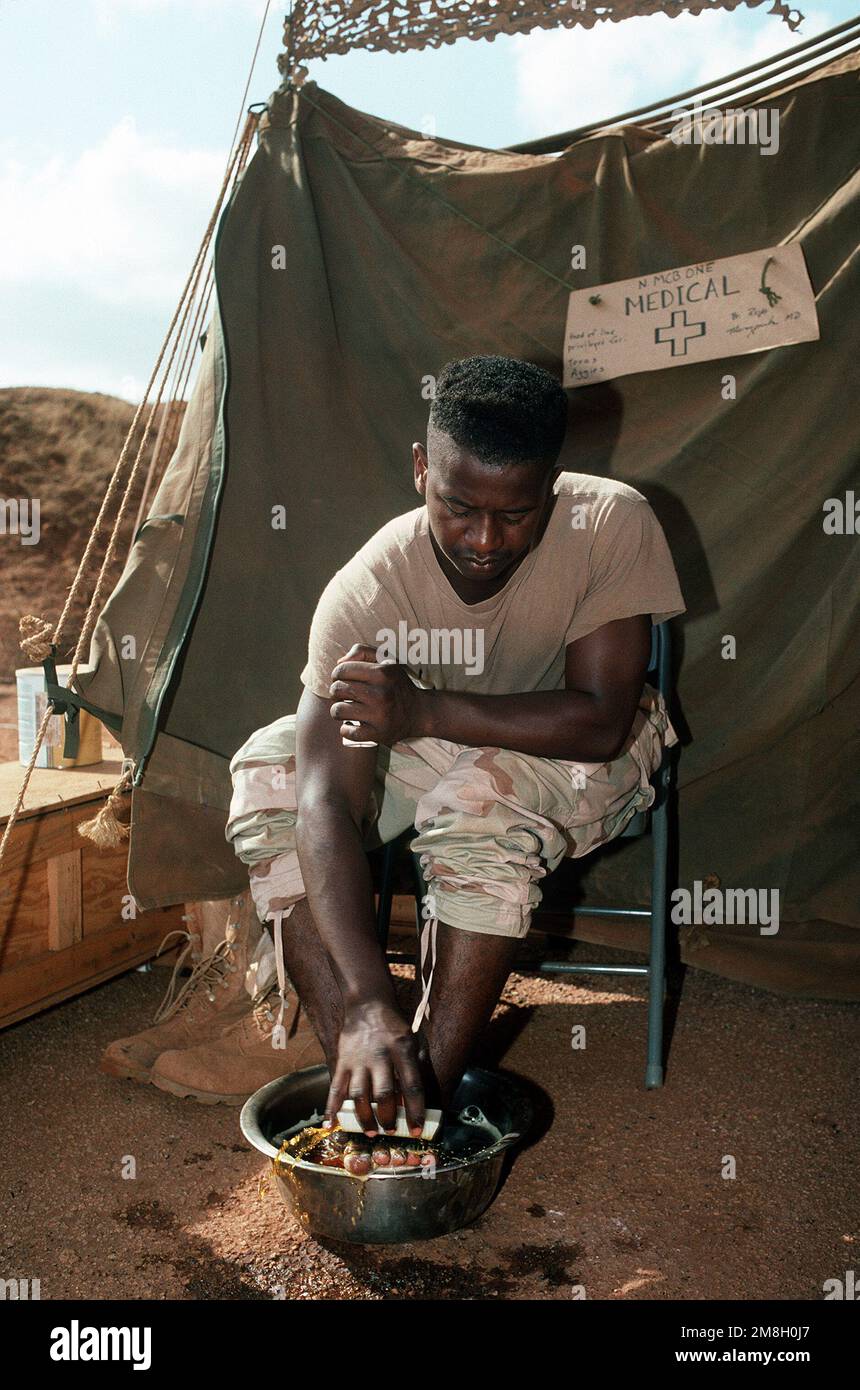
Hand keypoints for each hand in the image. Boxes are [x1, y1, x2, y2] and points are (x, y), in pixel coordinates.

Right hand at [324, 997, 425, 1137]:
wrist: (367, 1004)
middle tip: (390, 1131)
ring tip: (371, 1132)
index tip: (417, 1129)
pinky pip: (336, 1087)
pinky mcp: (342, 1061)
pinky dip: (331, 1108)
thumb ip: (414, 1068)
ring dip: (365, 1117)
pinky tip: (331, 1124)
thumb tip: (414, 1102)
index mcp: (402, 1051)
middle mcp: (380, 1056)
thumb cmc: (393, 1027)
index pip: (412, 1086)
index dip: (415, 1111)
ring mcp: (358, 1059)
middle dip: (388, 1118)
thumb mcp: (411, 1041)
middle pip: (384, 1094)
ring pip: (360, 1095)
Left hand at [329, 643, 418, 746]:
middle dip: (336, 692)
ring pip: (338, 710)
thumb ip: (362, 652)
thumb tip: (339, 662)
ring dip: (338, 710)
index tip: (344, 679)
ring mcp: (379, 715)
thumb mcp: (386, 660)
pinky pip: (347, 732)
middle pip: (337, 689)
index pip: (341, 669)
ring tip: (347, 709)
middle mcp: (381, 693)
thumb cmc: (396, 684)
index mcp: (382, 672)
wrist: (419, 712)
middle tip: (345, 695)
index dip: (337, 674)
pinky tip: (353, 724)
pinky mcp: (378, 734)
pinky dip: (346, 729)